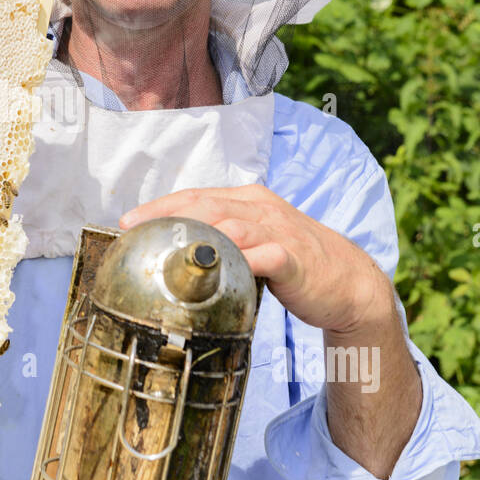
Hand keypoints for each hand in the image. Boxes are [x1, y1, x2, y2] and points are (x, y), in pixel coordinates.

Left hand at [119, 184, 390, 334]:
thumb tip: (179, 250)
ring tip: (165, 246)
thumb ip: (224, 239)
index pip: (197, 196)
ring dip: (196, 235)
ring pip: (231, 226)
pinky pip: (264, 256)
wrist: (350, 283)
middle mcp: (262, 209)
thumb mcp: (256, 240)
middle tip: (137, 230)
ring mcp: (279, 232)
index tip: (129, 221)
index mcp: (250, 201)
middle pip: (207, 205)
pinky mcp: (293, 258)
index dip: (161, 206)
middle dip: (168, 215)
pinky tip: (218, 268)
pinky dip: (241, 259)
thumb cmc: (295, 262)